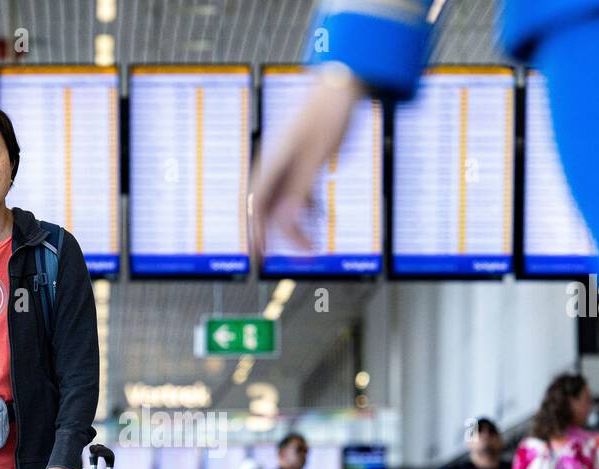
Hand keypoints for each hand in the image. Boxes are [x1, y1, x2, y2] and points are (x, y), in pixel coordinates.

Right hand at [249, 66, 363, 255]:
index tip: (260, 253)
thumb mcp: (316, 156)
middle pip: (272, 207)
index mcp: (274, 161)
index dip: (256, 230)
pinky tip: (320, 221)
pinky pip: (301, 192)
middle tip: (304, 254)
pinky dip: (309, 209)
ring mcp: (291, 163)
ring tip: (315, 245)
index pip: (257, 203)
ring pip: (287, 202)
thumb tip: (286, 223)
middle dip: (284, 234)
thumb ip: (300, 190)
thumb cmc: (328, 114)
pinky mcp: (306, 161)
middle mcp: (278, 164)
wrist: (342, 84)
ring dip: (299, 225)